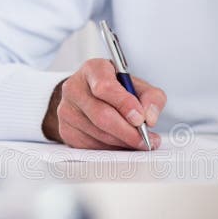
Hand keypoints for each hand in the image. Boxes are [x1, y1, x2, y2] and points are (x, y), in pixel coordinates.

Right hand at [42, 59, 166, 149]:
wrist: (88, 96)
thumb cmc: (114, 90)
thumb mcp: (137, 85)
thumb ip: (151, 97)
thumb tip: (150, 118)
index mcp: (93, 70)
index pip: (105, 87)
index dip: (125, 105)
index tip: (141, 119)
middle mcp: (74, 88)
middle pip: (102, 115)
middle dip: (128, 132)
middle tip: (146, 140)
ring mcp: (66, 110)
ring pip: (98, 134)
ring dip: (122, 143)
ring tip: (138, 142)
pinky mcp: (65, 130)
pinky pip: (90, 146)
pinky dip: (110, 149)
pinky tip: (120, 143)